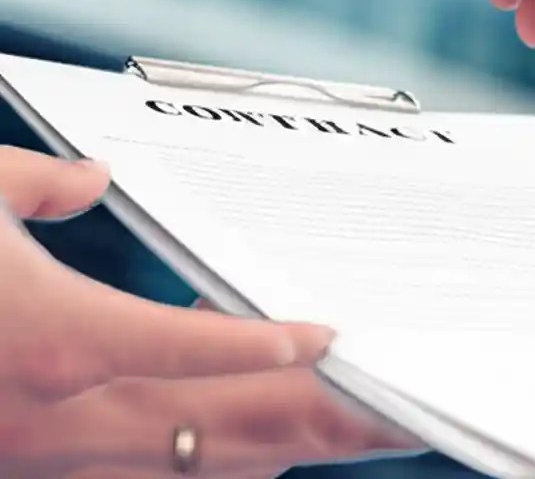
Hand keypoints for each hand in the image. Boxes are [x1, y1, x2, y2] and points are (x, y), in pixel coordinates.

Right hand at [0, 147, 418, 476]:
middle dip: (317, 428)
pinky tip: (261, 436)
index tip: (326, 336)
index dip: (257, 348)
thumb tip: (94, 178)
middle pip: (218, 436)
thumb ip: (41, 185)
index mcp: (58, 341)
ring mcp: (53, 461)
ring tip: (358, 427)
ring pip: (189, 471)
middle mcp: (63, 420)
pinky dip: (212, 463)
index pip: (180, 350)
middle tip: (400, 415)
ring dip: (276, 449)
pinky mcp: (39, 473)